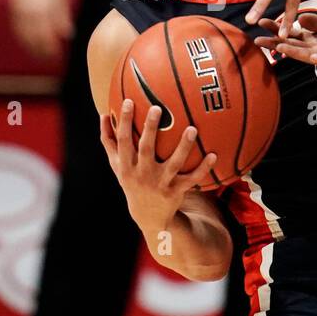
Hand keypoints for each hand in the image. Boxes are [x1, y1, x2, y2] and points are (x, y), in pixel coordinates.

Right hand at [9, 0, 71, 58]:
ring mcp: (19, 11)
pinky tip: (28, 41)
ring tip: (37, 53)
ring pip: (23, 35)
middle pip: (34, 39)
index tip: (57, 56)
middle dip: (40, 51)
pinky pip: (16, 27)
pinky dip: (22, 36)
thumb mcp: (62, 1)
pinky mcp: (13, 8)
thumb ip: (63, 19)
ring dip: (30, 47)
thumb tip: (68, 35)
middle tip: (48, 59)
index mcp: (44, 12)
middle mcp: (29, 14)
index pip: (46, 38)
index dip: (51, 49)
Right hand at [100, 100, 217, 230]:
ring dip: (183, 146)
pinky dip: (203, 168)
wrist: (147, 214)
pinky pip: (192, 178)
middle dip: (150, 128)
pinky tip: (213, 155)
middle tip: (158, 108)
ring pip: (173, 163)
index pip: (123, 140)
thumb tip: (103, 115)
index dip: (124, 121)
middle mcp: (142, 173)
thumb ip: (109, 141)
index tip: (128, 101)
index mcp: (126, 165)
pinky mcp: (176, 190)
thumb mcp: (117, 165)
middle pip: (145, 148)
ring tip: (193, 129)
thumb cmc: (132, 180)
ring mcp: (160, 182)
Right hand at [254, 12, 316, 84]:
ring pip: (305, 55)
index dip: (276, 28)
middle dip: (275, 43)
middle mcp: (313, 48)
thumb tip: (300, 17)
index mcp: (311, 37)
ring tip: (280, 47)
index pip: (290, 32)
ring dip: (292, 52)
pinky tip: (313, 55)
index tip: (261, 21)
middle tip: (257, 40)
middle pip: (291, 45)